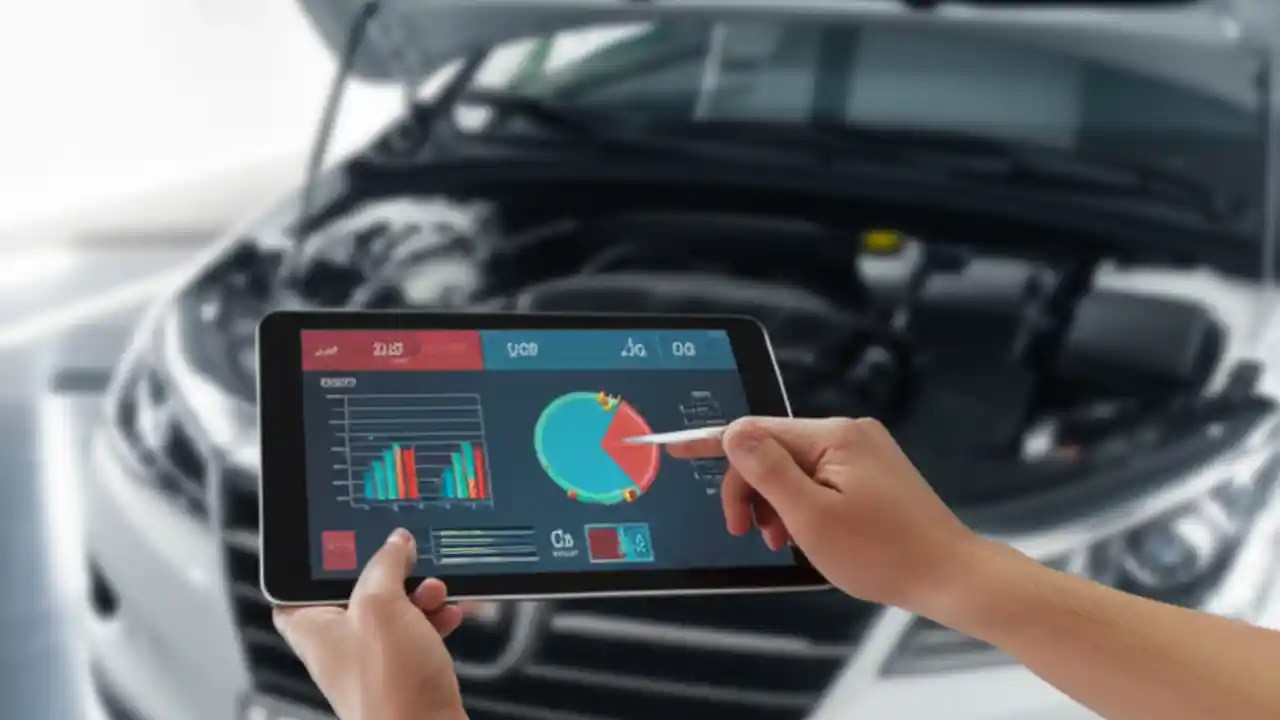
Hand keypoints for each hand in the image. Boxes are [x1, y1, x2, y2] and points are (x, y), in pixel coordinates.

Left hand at [273, 528, 466, 719]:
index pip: (294, 589)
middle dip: (389, 575)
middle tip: (406, 565)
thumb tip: (394, 544)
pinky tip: (449, 614)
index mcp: (314, 629)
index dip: (314, 567)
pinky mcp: (404, 672)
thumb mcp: (381, 606)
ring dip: (418, 595)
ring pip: (392, 611)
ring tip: (435, 592)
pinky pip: (416, 632)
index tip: (339, 546)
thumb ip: (384, 565)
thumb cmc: (390, 686)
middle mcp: (339, 646)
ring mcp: (372, 661)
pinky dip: (433, 619)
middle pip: (356, 592)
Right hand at [670, 417, 981, 611]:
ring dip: (776, 503)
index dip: (714, 446)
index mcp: (835, 437)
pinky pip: (817, 478)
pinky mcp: (871, 473)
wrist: (949, 575)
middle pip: (773, 450)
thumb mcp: (812, 517)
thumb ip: (768, 471)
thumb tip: (734, 433)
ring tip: (784, 540)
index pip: (757, 433)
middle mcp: (850, 434)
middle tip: (746, 531)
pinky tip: (806, 534)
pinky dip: (801, 505)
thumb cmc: (887, 555)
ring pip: (793, 468)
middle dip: (752, 491)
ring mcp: (863, 453)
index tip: (678, 450)